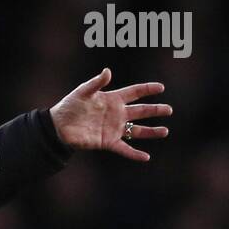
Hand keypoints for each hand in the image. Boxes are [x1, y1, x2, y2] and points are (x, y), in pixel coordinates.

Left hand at [49, 67, 171, 162]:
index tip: (161, 87)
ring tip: (165, 131)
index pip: (135, 92)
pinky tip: (146, 157)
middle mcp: (117, 114)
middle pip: (141, 111)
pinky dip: (135, 154)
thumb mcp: (83, 91)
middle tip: (169, 110)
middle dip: (155, 110)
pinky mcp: (108, 142)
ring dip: (151, 131)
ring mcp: (114, 129)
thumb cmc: (70, 105)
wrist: (59, 126)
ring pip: (137, 130)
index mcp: (113, 99)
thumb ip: (96, 82)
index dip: (147, 89)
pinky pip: (124, 149)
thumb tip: (108, 71)